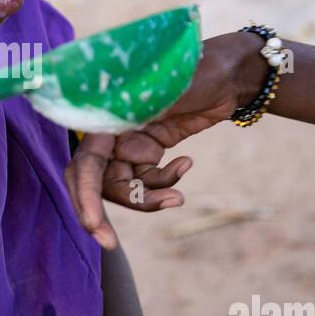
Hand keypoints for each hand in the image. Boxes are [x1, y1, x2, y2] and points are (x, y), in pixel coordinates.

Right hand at [66, 33, 270, 247]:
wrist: (230, 73)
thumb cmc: (196, 72)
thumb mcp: (164, 91)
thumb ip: (132, 111)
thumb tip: (101, 134)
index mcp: (105, 115)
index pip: (85, 164)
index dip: (84, 196)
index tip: (94, 227)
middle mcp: (111, 130)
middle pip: (99, 182)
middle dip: (104, 212)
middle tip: (110, 242)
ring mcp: (130, 141)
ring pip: (126, 185)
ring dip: (148, 197)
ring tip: (177, 198)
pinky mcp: (149, 149)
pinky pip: (148, 180)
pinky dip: (165, 182)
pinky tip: (187, 163)